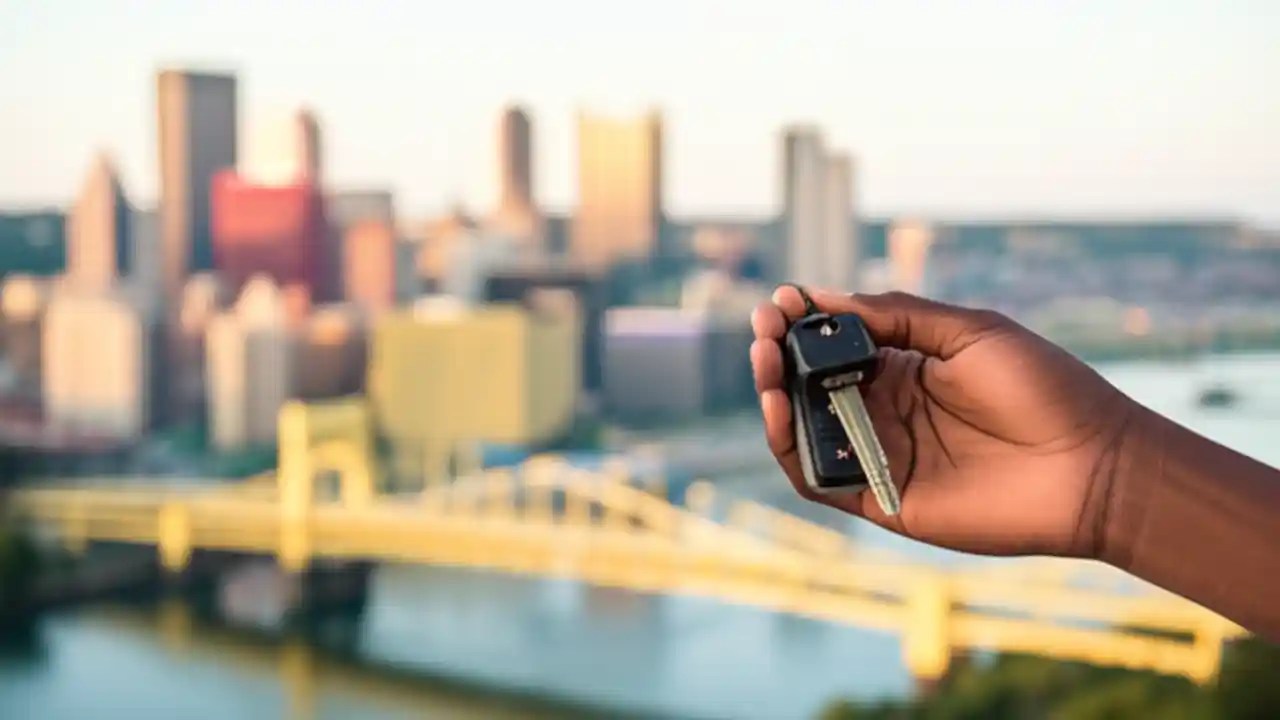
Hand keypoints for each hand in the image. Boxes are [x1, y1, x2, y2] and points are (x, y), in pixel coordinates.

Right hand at [750, 287, 1142, 557]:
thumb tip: (829, 297)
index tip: (784, 299)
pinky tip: (784, 409)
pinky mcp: (882, 500)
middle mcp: (886, 411)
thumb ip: (899, 316)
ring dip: (775, 395)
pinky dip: (791, 447)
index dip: (805, 321)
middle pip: (810, 383)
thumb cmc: (1044, 388)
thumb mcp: (970, 332)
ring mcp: (881, 456)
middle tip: (763, 327)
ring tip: (765, 361)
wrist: (1092, 466)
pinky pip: (820, 478)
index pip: (836, 343)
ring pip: (806, 428)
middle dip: (779, 351)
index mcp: (907, 367)